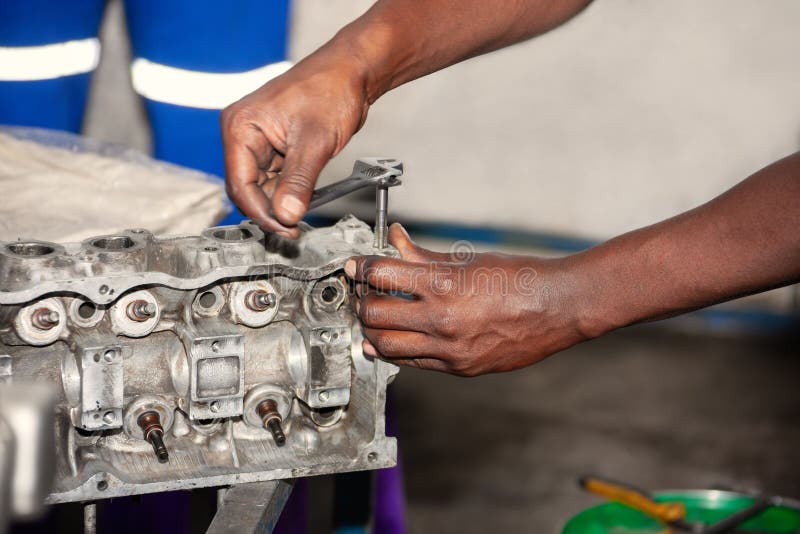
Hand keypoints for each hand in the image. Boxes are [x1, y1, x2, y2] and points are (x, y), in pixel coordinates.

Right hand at [221, 47, 370, 237]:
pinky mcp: (277, 148)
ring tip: (304, 216)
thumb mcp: (315, 141)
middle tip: (295, 228)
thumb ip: (299, 182)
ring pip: (264, 187)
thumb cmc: (331, 89)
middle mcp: (244, 134)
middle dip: (271, 210)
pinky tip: (306, 201)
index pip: (240, 184)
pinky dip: (290, 193)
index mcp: (241, 127)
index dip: (261, 212)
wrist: (352, 72)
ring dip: (282, 204)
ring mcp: (260, 142)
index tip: (285, 228)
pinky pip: (278, 179)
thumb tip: (286, 215)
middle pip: (248, 189)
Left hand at [344, 224, 590, 375]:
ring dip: (372, 330)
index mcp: (443, 283)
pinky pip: (412, 363)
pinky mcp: (459, 368)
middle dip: (361, 300)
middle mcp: (442, 319)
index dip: (359, 268)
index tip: (354, 267)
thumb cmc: (519, 278)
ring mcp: (449, 349)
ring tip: (374, 317)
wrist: (559, 308)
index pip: (380, 274)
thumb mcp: (468, 259)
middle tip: (362, 293)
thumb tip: (396, 237)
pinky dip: (395, 352)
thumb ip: (423, 254)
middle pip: (374, 313)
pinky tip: (390, 342)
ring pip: (386, 345)